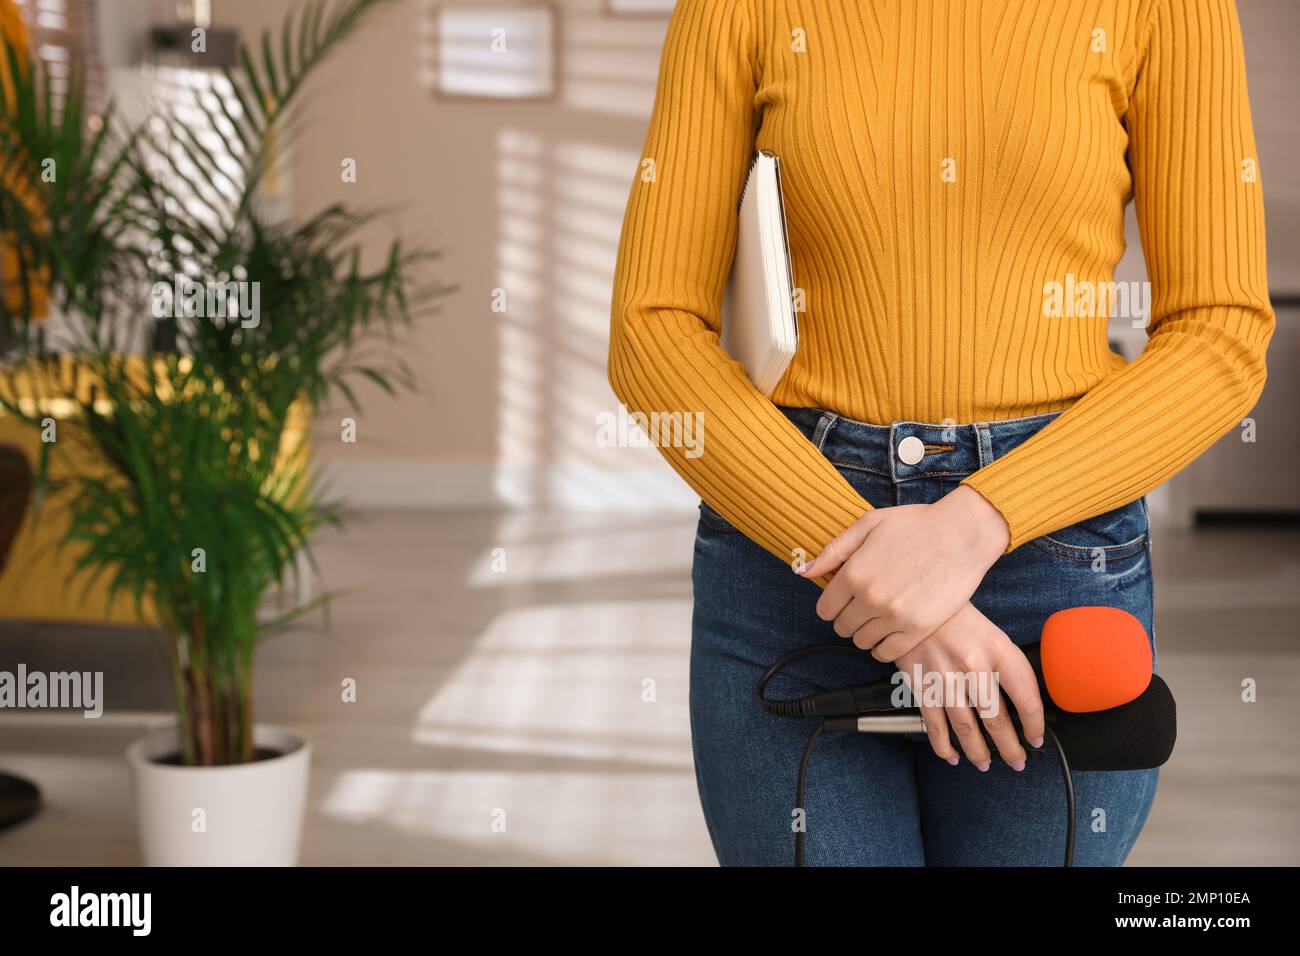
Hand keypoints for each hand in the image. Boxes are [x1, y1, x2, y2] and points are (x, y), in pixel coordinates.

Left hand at [799, 485, 1009, 661]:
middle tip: (864, 607)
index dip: (832, 606)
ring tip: (879, 618)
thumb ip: (833, 551)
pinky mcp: (918, 629)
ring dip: (866, 633)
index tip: (842, 601)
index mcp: (854, 572)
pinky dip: (883, 647)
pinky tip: (890, 633)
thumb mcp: (868, 524)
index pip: (825, 609)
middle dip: (848, 619)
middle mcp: (870, 597)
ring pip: (862, 642)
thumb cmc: (916, 524)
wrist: (962, 533)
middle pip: (842, 627)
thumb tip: (804, 572)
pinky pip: (887, 653)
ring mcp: (895, 616)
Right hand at [894, 603, 1045, 768]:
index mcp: (999, 652)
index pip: (1026, 700)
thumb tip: (1023, 706)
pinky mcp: (922, 685)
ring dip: (978, 753)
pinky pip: (935, 724)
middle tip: (1017, 761)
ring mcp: (946, 678)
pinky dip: (943, 745)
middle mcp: (974, 667)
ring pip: (966, 729)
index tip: (1036, 738)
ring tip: (985, 763)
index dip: (1034, 726)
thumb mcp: (995, 637)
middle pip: (997, 721)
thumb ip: (1009, 668)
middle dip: (1010, 749)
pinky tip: (951, 755)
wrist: (917, 603)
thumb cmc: (959, 621)